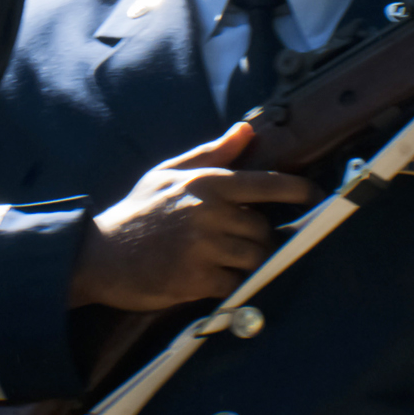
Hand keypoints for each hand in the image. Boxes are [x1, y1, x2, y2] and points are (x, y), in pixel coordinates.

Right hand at [67, 123, 318, 311]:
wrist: (98, 255)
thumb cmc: (137, 212)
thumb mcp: (168, 173)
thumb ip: (212, 153)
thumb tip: (246, 129)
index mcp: (207, 183)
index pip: (267, 184)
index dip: (297, 190)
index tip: (315, 195)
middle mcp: (210, 212)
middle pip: (263, 229)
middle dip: (256, 237)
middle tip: (236, 242)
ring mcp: (205, 247)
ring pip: (254, 257)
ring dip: (247, 262)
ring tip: (226, 261)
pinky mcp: (197, 279)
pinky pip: (236, 284)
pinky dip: (232, 285)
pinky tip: (215, 279)